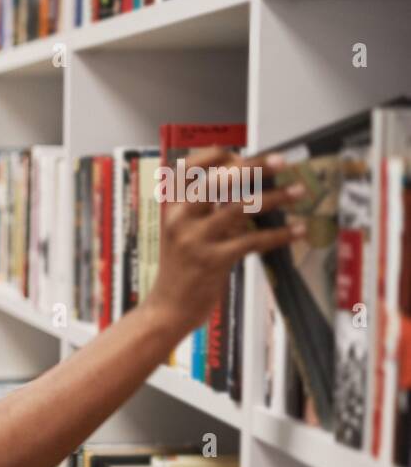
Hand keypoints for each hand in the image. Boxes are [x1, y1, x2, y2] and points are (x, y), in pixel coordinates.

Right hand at [144, 146, 304, 335]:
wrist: (167, 309)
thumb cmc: (180, 271)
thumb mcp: (183, 233)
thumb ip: (207, 211)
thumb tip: (248, 191)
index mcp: (171, 207)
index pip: (189, 167)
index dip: (219, 157)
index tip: (244, 158)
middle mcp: (180, 218)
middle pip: (219, 179)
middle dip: (255, 166)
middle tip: (282, 162)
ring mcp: (195, 239)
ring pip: (241, 207)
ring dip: (276, 197)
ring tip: (299, 192)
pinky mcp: (213, 261)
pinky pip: (254, 240)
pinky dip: (279, 234)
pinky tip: (296, 230)